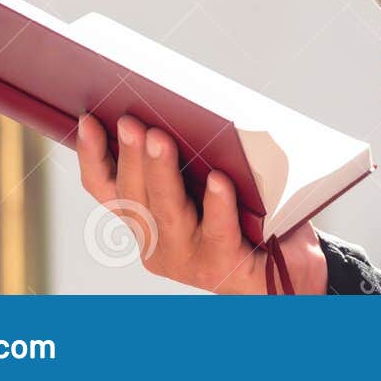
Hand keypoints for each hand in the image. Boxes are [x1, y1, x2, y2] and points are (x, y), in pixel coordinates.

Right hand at [76, 113, 326, 293]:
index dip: (93, 157)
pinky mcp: (223, 266)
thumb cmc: (247, 218)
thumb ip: (188, 162)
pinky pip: (217, 231)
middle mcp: (158, 245)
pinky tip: (218, 180)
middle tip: (130, 121)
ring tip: (159, 138)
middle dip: (130, 156)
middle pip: (136, 197)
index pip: (108, 189)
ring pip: (168, 212)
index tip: (88, 120)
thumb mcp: (207, 186)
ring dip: (161, 173)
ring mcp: (188, 260)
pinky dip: (217, 204)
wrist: (291, 269)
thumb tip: (176, 111)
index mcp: (146, 223)